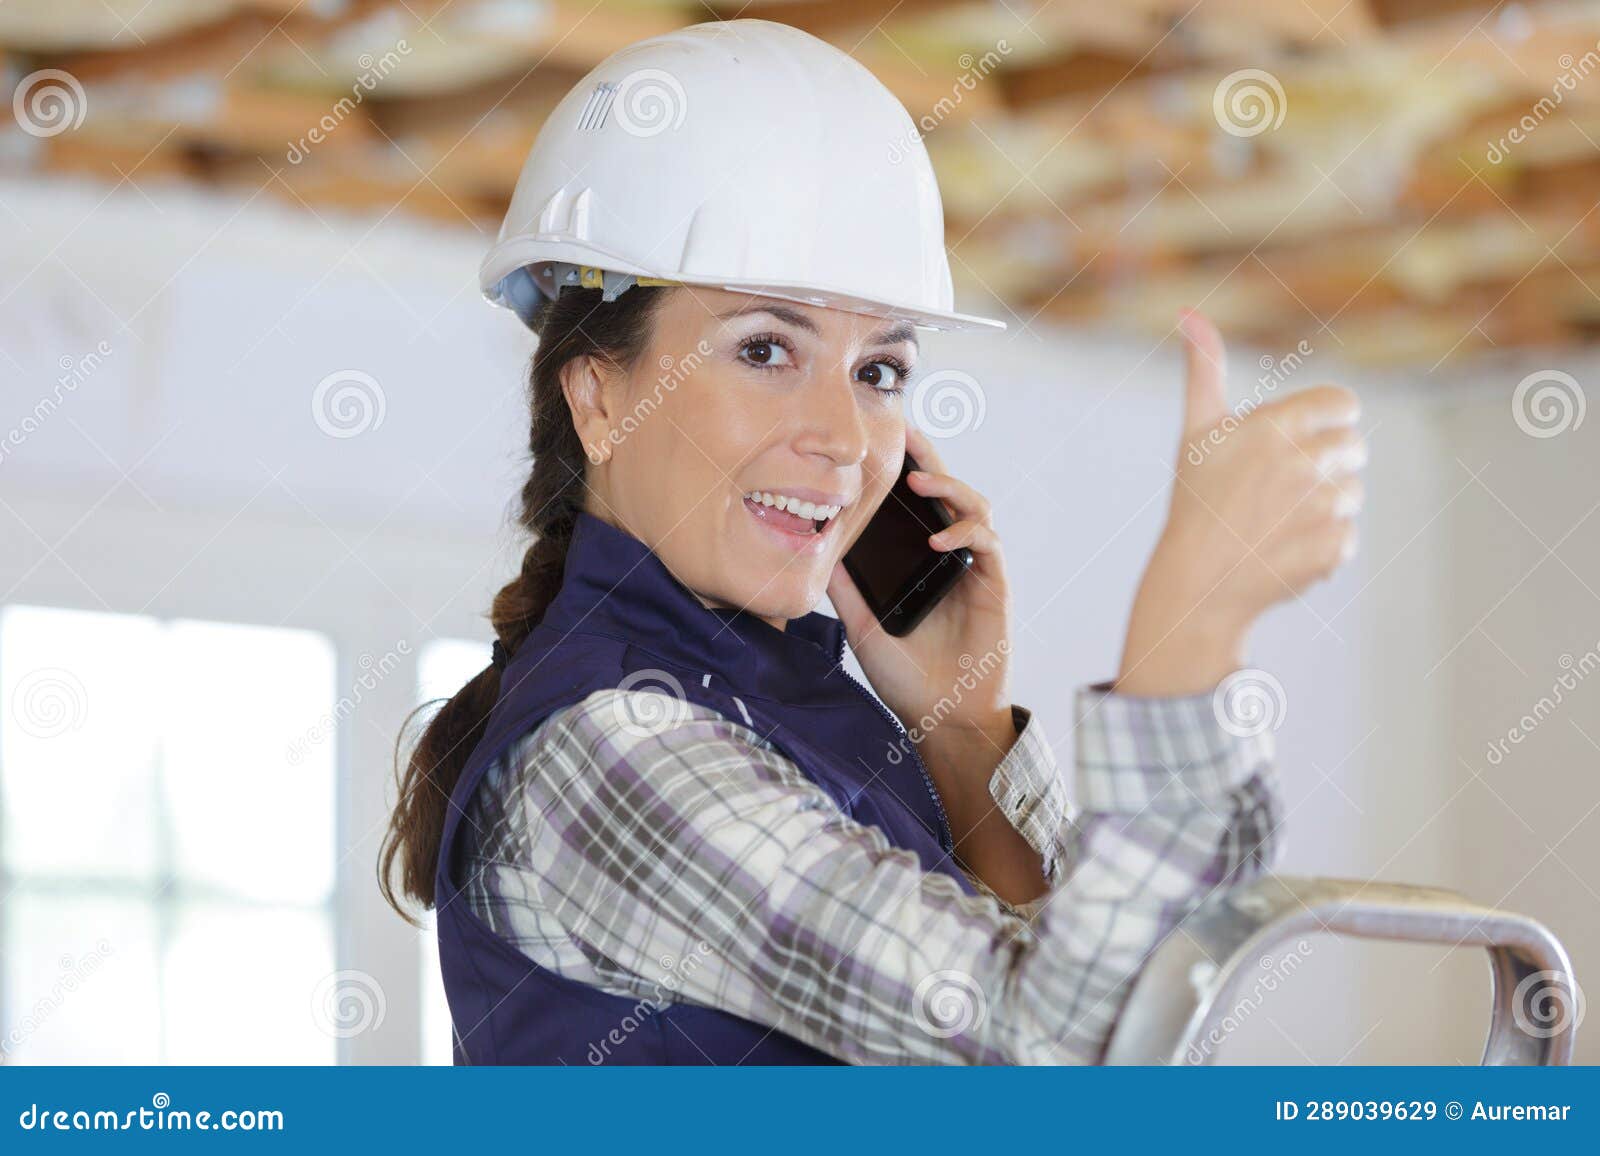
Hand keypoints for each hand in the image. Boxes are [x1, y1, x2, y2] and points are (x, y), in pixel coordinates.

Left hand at [829, 426, 1043, 903]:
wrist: (940, 717)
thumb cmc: (906, 675)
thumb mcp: (860, 623)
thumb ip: (843, 585)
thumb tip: (811, 547)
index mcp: (919, 559)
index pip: (915, 503)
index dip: (904, 468)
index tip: (883, 439)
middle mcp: (950, 556)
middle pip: (946, 492)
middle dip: (928, 457)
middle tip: (906, 431)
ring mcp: (974, 567)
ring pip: (974, 507)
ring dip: (949, 487)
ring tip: (919, 481)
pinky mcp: (993, 585)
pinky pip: (987, 545)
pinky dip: (965, 532)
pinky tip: (938, 538)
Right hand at [1116, 309, 1365, 695]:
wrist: (1195, 583)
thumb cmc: (1196, 502)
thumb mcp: (1197, 432)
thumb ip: (1203, 370)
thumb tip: (1189, 313)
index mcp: (1274, 426)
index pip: (1344, 405)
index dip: (1328, 423)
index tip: (1303, 442)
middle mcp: (1301, 461)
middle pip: (1353, 449)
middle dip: (1327, 466)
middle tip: (1282, 491)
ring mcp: (1318, 506)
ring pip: (1353, 494)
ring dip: (1326, 508)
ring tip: (1279, 523)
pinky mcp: (1331, 547)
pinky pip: (1349, 537)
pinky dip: (1324, 548)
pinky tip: (1285, 551)